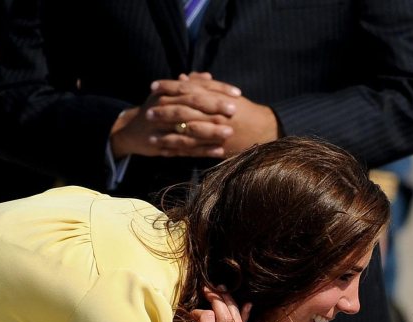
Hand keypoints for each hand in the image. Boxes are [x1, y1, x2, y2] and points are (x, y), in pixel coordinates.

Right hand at [110, 74, 236, 159]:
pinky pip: (186, 148)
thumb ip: (189, 85)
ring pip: (189, 127)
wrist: (131, 130)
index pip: (196, 87)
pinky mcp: (164, 146)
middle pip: (192, 105)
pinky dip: (202, 150)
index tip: (236, 93)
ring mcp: (163, 127)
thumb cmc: (155, 110)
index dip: (216, 89)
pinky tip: (219, 151)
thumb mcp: (168, 94)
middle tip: (235, 110)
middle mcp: (165, 106)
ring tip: (229, 132)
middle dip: (214, 107)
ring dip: (210, 130)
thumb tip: (208, 76)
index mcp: (169, 92)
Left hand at [155, 73, 277, 155]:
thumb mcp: (225, 93)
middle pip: (183, 112)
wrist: (264, 129)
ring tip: (151, 138)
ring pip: (186, 134)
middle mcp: (212, 115)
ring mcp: (213, 133)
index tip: (153, 87)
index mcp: (214, 98)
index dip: (168, 87)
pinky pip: (193, 151)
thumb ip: (204, 85)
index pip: (186, 90)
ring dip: (167, 136)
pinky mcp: (215, 149)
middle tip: (148, 114)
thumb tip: (183, 78)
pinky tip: (164, 152)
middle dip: (164, 113)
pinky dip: (178, 152)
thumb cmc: (244, 110)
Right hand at [191, 287, 250, 321]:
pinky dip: (244, 316)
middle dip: (217, 298)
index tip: (189, 314)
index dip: (198, 311)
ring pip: (236, 321)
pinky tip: (247, 303)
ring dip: (229, 302)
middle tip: (207, 288)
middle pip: (225, 316)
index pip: (207, 317)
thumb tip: (190, 309)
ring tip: (222, 290)